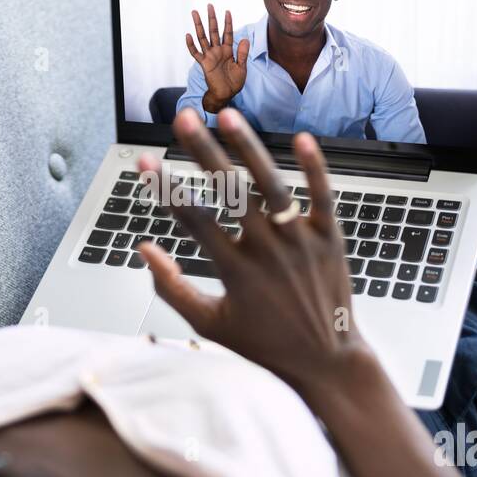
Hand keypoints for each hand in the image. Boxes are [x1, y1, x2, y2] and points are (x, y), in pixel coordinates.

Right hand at [137, 108, 375, 406]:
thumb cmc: (265, 344)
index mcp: (236, 271)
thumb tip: (144, 249)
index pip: (193, 220)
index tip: (145, 162)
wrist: (327, 360)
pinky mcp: (331, 238)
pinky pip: (322, 196)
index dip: (166, 188)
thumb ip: (172, 288)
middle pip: (229, 192)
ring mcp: (301, 242)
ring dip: (249, 148)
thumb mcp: (210, 324)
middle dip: (203, 151)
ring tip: (228, 116)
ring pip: (271, 186)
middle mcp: (268, 251)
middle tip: (183, 119)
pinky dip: (314, 167)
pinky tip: (302, 137)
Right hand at [185, 5, 248, 112]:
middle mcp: (217, 51)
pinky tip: (188, 35)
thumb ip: (242, 54)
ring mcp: (210, 56)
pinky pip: (196, 53)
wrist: (225, 95)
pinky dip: (191, 45)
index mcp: (228, 51)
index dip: (227, 23)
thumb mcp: (242, 67)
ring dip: (199, 25)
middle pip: (213, 31)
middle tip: (209, 5)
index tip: (227, 11)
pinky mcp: (204, 64)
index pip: (227, 33)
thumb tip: (245, 39)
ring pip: (203, 38)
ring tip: (194, 13)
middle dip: (211, 18)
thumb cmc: (234, 82)